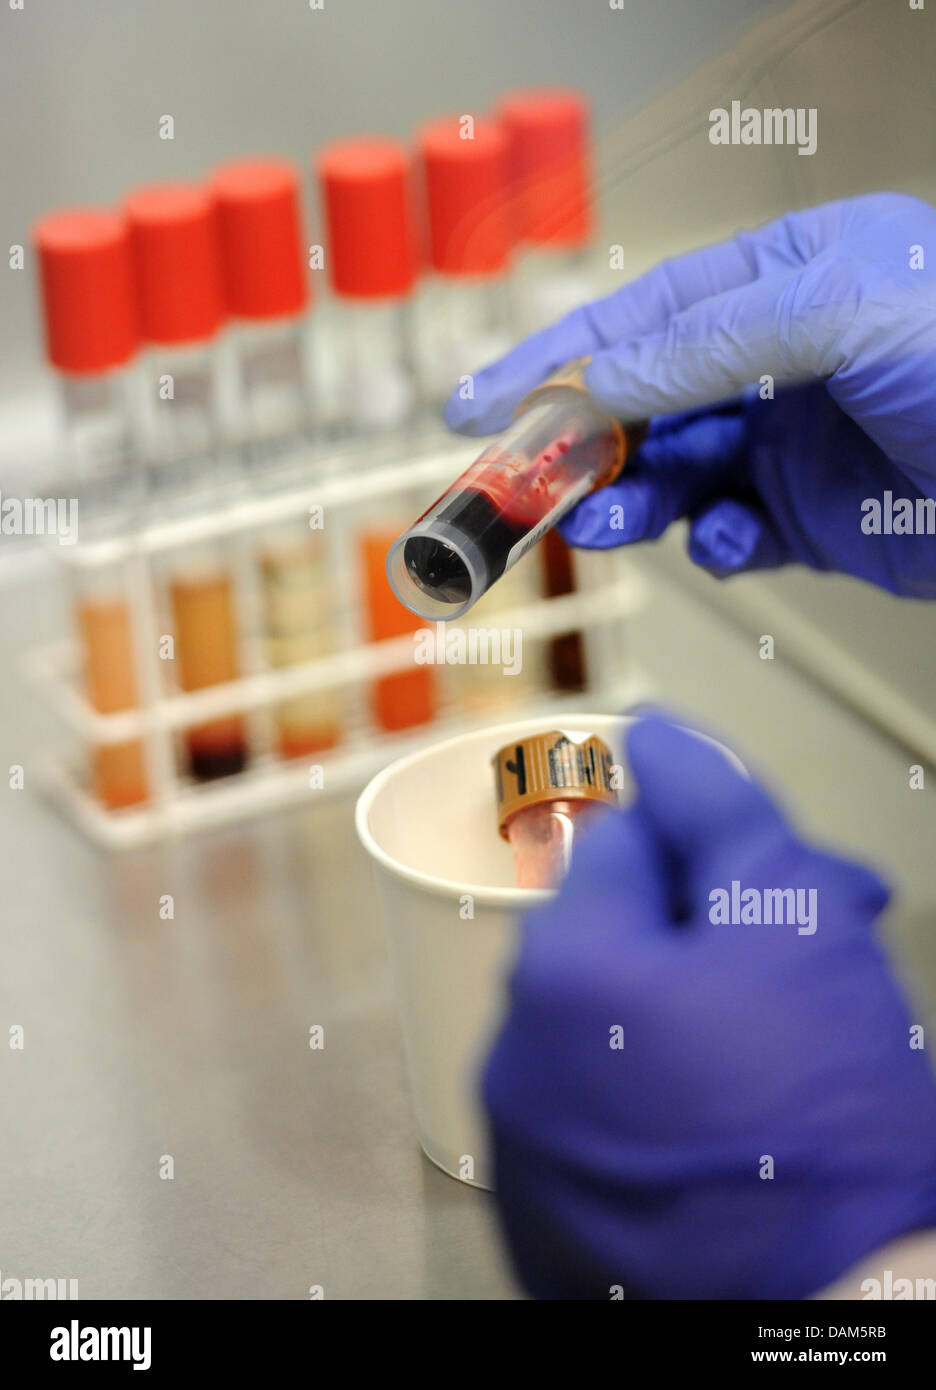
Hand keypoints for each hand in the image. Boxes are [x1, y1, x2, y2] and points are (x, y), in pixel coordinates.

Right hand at [446, 195, 935, 597]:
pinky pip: (731, 535)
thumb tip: (593, 380)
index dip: (554, 358)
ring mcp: (793, 441)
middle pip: (645, 402)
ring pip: (674, 476)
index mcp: (788, 280)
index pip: (643, 315)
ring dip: (636, 502)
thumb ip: (704, 343)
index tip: (477, 404)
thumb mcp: (837, 314)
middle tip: (535, 485)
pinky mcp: (811, 518)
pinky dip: (717, 547)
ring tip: (619, 522)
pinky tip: (735, 544)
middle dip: (585, 445)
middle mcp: (783, 359)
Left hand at [483, 716, 935, 1298]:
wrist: (852, 1310)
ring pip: (596, 1026)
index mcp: (561, 970)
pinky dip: (643, 1100)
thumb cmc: (829, 1117)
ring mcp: (521, 1150)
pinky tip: (722, 1124)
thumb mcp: (796, 917)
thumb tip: (655, 732)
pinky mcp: (543, 1222)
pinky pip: (588, 1115)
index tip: (768, 896)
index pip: (616, 839)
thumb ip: (717, 807)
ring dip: (670, 1015)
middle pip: (602, 935)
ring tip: (765, 1057)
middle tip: (792, 974)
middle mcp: (511, 1057)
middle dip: (694, 931)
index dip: (704, 854)